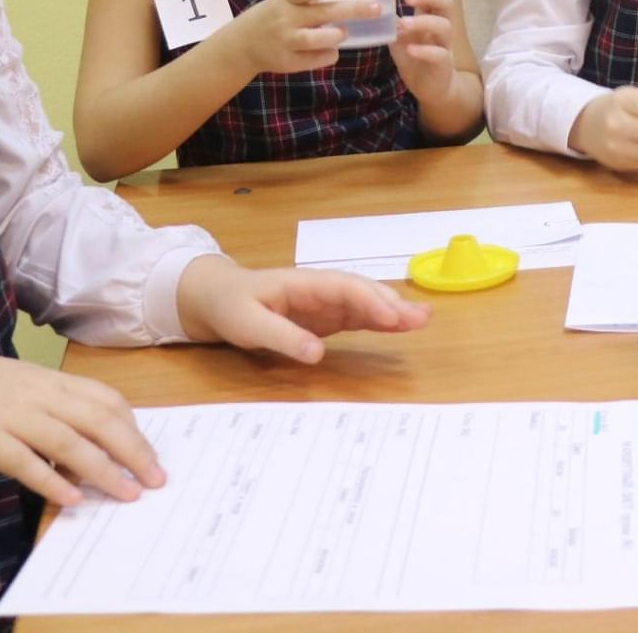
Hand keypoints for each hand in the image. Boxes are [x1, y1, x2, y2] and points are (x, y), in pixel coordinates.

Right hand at [0, 345, 162, 508]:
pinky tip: (71, 498)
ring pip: (69, 442)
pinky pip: (24, 462)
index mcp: (48, 379)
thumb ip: (48, 408)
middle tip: (156, 478)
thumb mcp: (16, 386)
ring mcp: (11, 415)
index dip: (132, 426)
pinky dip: (50, 481)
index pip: (105, 399)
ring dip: (103, 470)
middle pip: (99, 420)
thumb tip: (80, 447)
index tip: (149, 451)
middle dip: (133, 451)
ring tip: (127, 493)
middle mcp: (37, 394)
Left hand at [175, 256, 429, 363]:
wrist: (215, 299)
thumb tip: (318, 353)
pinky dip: (379, 320)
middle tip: (421, 319)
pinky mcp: (325, 317)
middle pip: (361, 291)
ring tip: (422, 320)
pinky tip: (400, 326)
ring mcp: (324, 302)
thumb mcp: (246, 324)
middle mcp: (319, 289)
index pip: (343, 288)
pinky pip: (357, 316)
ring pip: (364, 302)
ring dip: (392, 310)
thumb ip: (281, 336)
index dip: (369, 301)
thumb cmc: (229, 307)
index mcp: (301, 283)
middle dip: (391, 304)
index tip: (393, 317)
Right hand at [224, 0, 377, 75]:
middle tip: (375, 9)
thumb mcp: (282, 2)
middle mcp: (284, 19)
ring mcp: (285, 41)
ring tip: (344, 32)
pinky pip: (313, 59)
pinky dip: (327, 55)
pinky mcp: (286, 61)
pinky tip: (332, 51)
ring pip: (315, 38)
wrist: (241, 45)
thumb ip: (307, 0)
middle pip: (321, 13)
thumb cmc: (270, 18)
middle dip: (352, 10)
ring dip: (335, 35)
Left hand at [389, 0, 460, 104]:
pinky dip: (425, 50)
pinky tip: (410, 49)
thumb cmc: (415, 58)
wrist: (431, 89)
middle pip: (446, 3)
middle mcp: (441, 27)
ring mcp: (445, 45)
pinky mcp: (444, 64)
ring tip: (403, 24)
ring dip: (423, 22)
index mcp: (431, 17)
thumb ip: (391, 23)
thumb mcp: (399, 38)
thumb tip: (375, 6)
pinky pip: (440, 54)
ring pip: (444, 26)